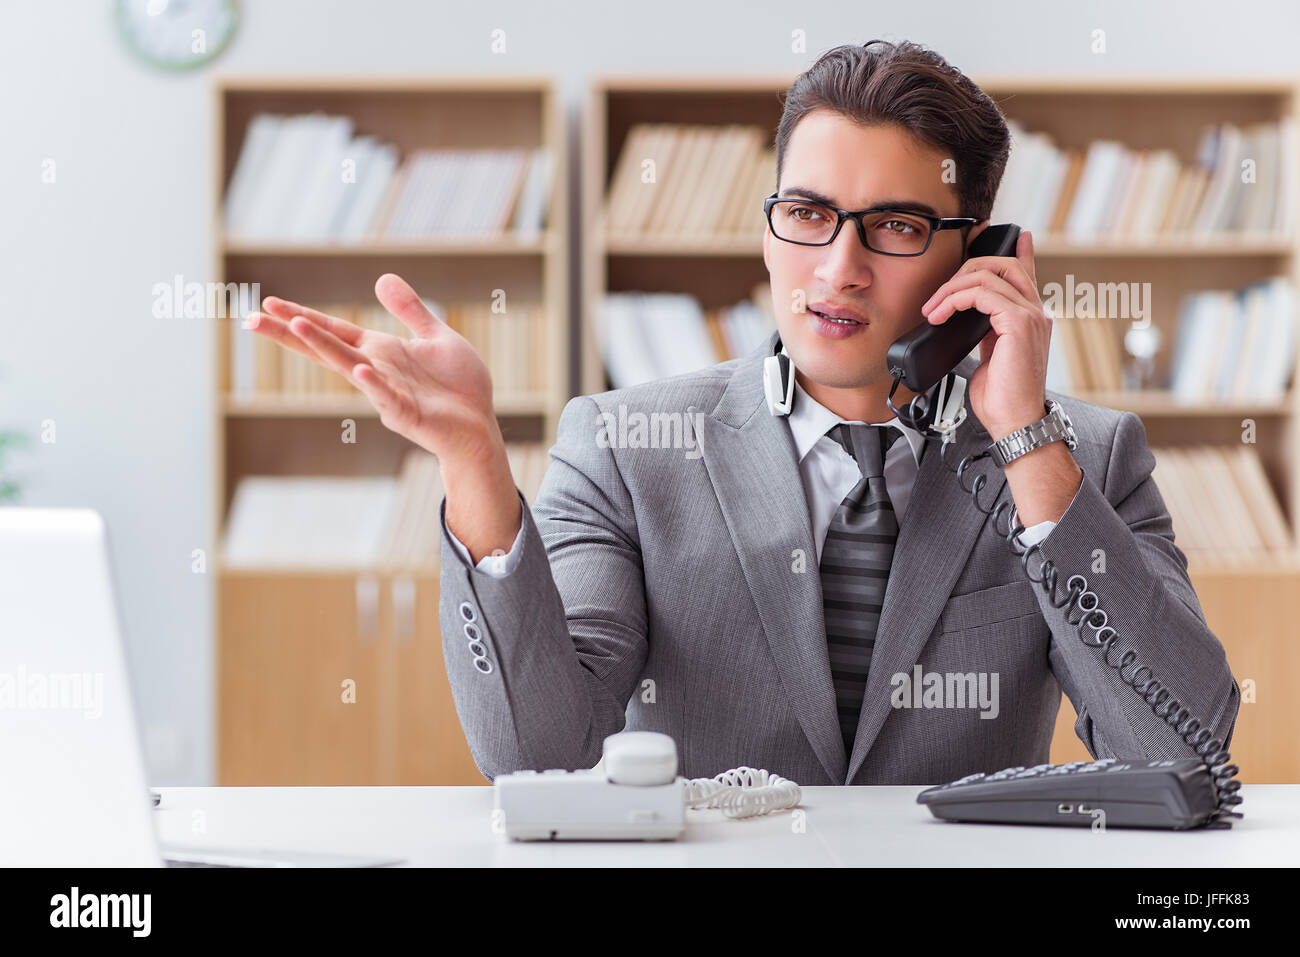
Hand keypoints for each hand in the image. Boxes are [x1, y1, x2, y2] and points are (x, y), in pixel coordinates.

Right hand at [244, 273, 502, 467]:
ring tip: (296, 325)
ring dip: (324, 347)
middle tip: (253, 319)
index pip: (334, 331)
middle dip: (291, 333)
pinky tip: (360, 371)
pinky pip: (388, 399)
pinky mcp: (408, 416)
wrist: (479, 426)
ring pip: (350, 368)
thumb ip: (410, 310)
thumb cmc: (458, 387)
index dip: (302, 316)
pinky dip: (374, 386)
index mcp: (381, 352)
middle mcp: (376, 371)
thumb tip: (381, 277)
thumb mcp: (437, 337)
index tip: (268, 303)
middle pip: (327, 347)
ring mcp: (388, 394)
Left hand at [919, 230, 1050, 440]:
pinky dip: (955, 299)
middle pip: (1003, 266)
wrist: (1014, 422)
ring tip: (932, 310)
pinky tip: (940, 315)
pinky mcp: (1018, 323)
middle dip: (965, 271)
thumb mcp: (990, 358)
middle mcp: (1035, 313)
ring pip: (988, 276)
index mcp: (1030, 320)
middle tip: (938, 296)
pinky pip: (982, 294)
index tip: (1018, 236)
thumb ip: (985, 334)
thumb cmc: (1002, 399)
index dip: (1021, 253)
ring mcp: (1030, 316)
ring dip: (951, 288)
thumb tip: (963, 323)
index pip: (1026, 276)